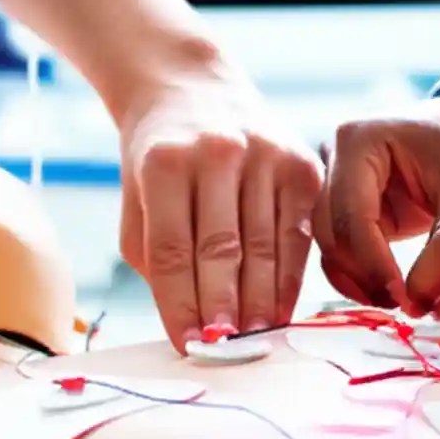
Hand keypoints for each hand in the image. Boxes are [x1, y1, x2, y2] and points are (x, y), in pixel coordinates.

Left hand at [118, 63, 322, 352]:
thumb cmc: (158, 155)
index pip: (171, 249)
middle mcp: (219, 152)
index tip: (186, 345)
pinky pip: (299, 233)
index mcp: (165, 160)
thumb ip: (154, 254)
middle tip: (223, 350)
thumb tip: (186, 321)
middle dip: (221, 308)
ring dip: (259, 301)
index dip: (179, 303)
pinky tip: (281, 309)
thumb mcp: (136, 195)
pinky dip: (291, 277)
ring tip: (253, 339)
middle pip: (222, 249)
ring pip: (264, 245)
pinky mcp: (302, 162)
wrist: (192, 88)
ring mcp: (266, 153)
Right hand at [314, 94, 439, 310]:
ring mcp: (335, 181)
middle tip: (406, 307)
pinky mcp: (346, 206)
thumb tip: (435, 308)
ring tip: (401, 304)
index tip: (406, 299)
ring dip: (359, 280)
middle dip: (365, 275)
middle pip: (332, 231)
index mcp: (359, 139)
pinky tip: (388, 295)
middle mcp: (335, 156)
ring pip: (330, 244)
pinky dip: (359, 276)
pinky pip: (339, 249)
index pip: (353, 213)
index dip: (374, 262)